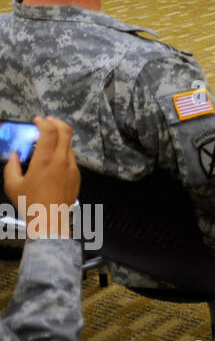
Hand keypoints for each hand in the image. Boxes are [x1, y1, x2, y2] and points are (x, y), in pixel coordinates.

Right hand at [3, 116, 78, 238]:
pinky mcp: (77, 175)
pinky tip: (55, 156)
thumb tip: (13, 154)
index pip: (50, 132)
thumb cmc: (30, 203)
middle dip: (57, 122)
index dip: (44, 122)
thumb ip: (11, 166)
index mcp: (45, 160)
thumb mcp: (12, 185)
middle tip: (48, 121)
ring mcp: (72, 167)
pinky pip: (71, 157)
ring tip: (49, 138)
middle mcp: (61, 160)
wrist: (50, 221)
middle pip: (66, 132)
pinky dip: (64, 150)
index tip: (37, 120)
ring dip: (61, 137)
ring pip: (69, 144)